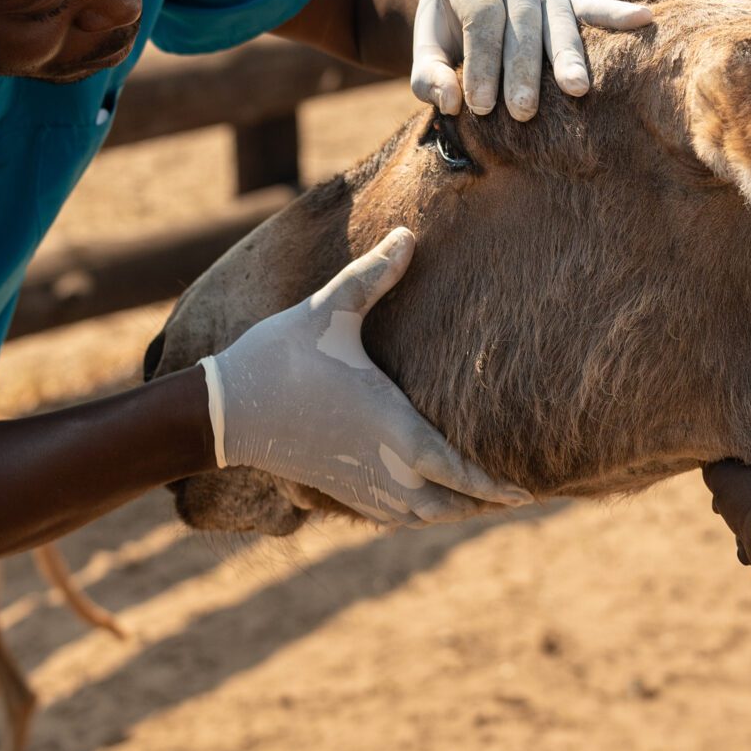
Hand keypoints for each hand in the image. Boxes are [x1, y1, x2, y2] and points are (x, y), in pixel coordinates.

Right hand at [205, 228, 530, 526]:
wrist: (225, 410)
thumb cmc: (279, 357)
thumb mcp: (328, 310)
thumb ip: (372, 275)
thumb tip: (408, 234)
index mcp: (393, 427)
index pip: (458, 471)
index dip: (494, 486)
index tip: (525, 496)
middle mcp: (382, 465)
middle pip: (447, 504)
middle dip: (481, 503)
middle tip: (515, 499)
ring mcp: (358, 483)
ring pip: (418, 515)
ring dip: (450, 512)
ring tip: (478, 503)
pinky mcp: (336, 489)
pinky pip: (389, 516)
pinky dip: (415, 515)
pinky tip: (423, 505)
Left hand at [410, 0, 653, 119]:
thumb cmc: (445, 22)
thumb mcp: (424, 41)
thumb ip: (427, 74)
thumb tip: (450, 103)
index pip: (481, 16)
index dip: (482, 60)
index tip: (482, 105)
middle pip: (522, 18)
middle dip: (523, 67)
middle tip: (524, 111)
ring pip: (558, 15)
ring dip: (568, 54)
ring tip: (577, 89)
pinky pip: (593, 4)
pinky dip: (618, 14)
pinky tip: (644, 20)